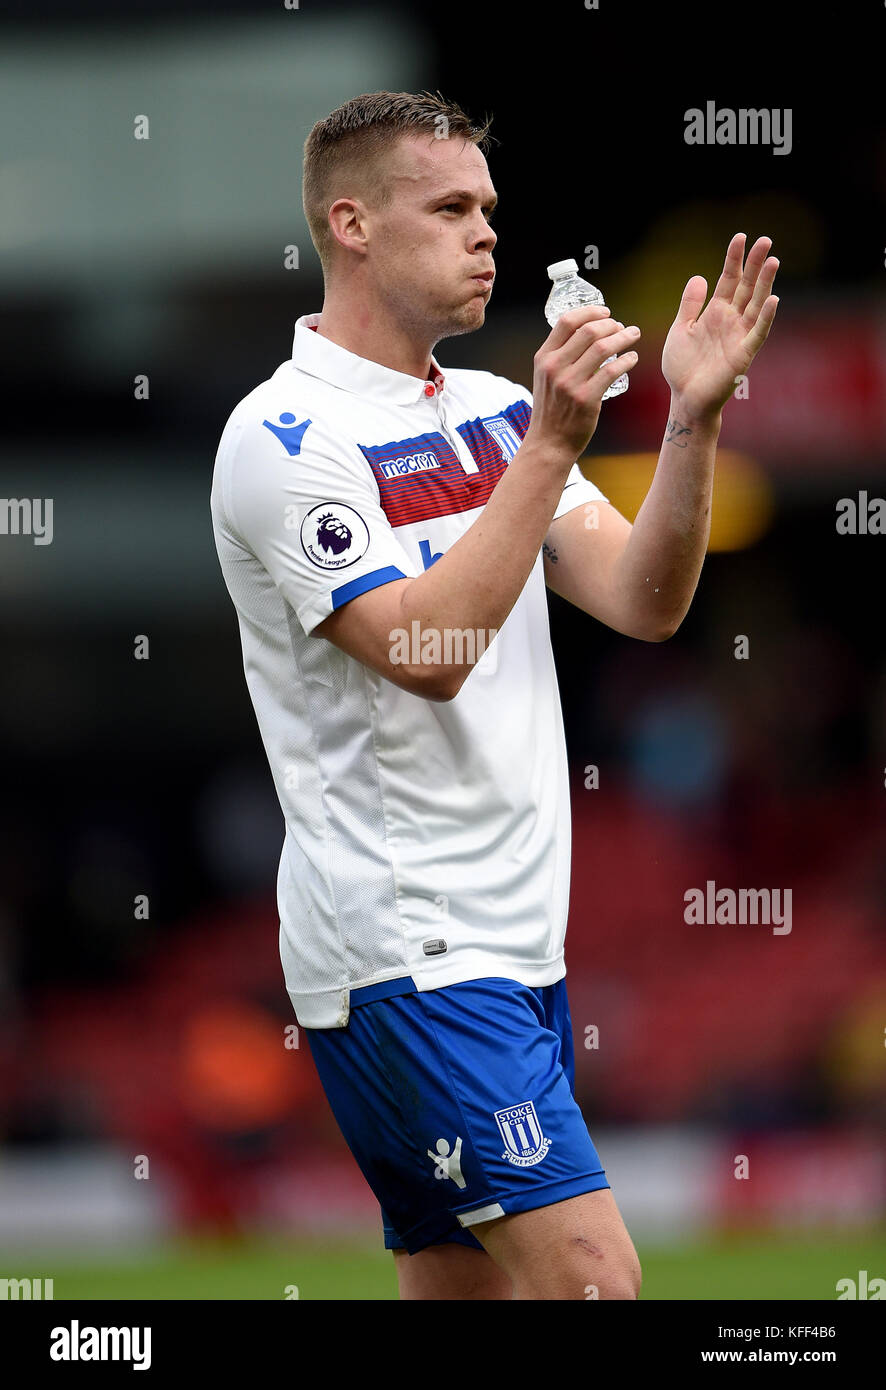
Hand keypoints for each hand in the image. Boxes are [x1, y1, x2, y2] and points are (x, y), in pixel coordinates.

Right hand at [528, 304, 641, 461]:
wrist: (550, 443)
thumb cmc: (553, 408)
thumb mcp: (547, 377)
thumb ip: (561, 354)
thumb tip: (591, 330)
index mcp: (544, 357)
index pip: (567, 321)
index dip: (590, 312)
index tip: (606, 312)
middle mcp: (554, 367)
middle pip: (588, 331)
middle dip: (611, 324)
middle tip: (623, 327)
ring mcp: (570, 383)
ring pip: (602, 348)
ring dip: (623, 337)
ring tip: (633, 335)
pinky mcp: (586, 399)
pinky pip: (612, 371)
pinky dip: (626, 361)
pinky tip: (632, 358)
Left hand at [662, 233, 778, 421]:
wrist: (685, 399)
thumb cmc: (683, 367)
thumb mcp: (680, 330)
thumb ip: (690, 305)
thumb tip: (700, 276)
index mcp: (715, 312)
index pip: (728, 279)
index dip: (734, 259)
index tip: (740, 237)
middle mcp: (731, 320)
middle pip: (746, 286)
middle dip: (755, 264)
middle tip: (765, 240)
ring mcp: (739, 335)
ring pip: (755, 304)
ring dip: (765, 283)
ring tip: (773, 261)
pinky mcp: (743, 354)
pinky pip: (757, 333)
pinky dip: (765, 317)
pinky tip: (772, 299)